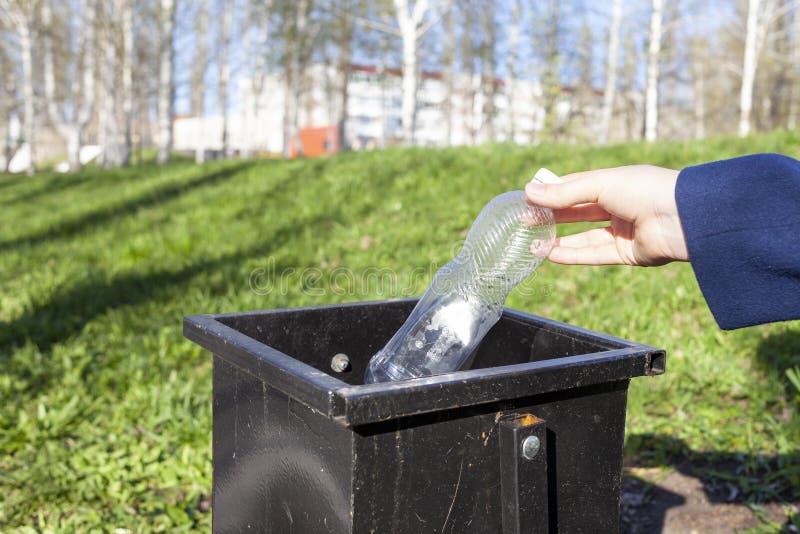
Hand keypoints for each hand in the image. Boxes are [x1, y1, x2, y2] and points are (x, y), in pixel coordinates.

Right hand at [525, 165, 688, 265]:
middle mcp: (618, 206)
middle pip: (577, 212)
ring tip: (532, 242)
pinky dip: (572, 255)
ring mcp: (623, 231)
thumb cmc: (645, 190)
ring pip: (584, 237)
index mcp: (614, 182)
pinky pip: (595, 255)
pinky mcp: (627, 253)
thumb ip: (564, 193)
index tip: (528, 198)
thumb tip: (529, 192)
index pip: (575, 186)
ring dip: (558, 240)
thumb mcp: (600, 185)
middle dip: (552, 216)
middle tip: (524, 221)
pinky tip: (550, 254)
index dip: (552, 192)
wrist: (684, 217)